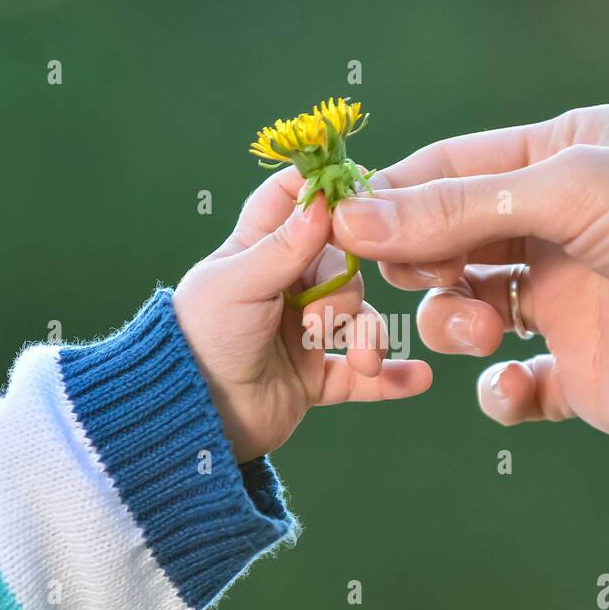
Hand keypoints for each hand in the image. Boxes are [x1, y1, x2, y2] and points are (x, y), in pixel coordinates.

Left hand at [174, 167, 431, 461]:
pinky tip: (418, 377)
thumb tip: (324, 198)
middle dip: (346, 293)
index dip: (324, 192)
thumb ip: (285, 246)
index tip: (359, 194)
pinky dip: (390, 377)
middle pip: (343, 265)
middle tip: (320, 323)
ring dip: (368, 338)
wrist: (190, 418)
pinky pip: (363, 376)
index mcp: (257, 251)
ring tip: (363, 362)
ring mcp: (302, 333)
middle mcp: (285, 287)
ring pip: (359, 319)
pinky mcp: (314, 378)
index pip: (294, 201)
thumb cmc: (199, 339)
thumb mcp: (238, 284)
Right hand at [332, 104, 608, 440]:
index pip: (452, 170)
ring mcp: (571, 306)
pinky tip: (520, 385)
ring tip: (476, 326)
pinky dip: (501, 393)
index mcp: (563, 160)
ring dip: (452, 321)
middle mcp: (562, 231)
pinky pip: (513, 389)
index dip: (393, 196)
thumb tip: (352, 217)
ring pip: (467, 313)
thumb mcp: (566, 190)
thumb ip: (457, 209)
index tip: (338, 221)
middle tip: (398, 273)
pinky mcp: (584, 377)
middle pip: (448, 243)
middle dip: (416, 259)